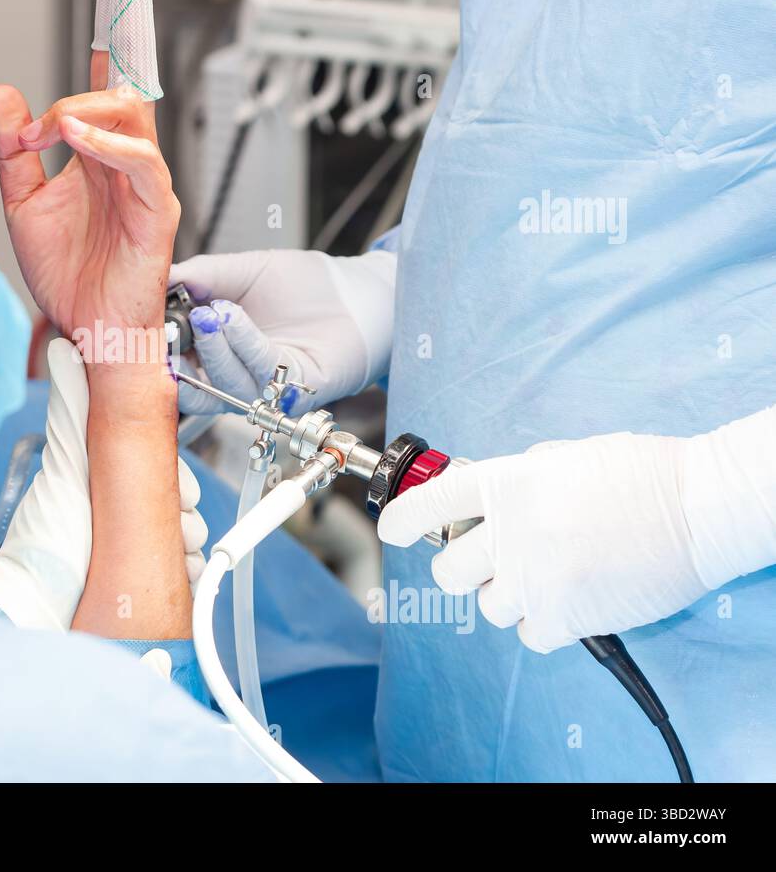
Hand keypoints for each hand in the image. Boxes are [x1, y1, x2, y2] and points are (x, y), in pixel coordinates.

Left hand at [0, 54, 179, 341]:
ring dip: (88, 113)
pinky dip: (111, 146)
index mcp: (99, 159)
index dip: (106, 53)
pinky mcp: (157, 213)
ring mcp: (145, 188)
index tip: (100, 19)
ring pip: (135, 121)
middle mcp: (126, 167)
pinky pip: (144, 165)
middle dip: (78, 94)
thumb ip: (12, 152)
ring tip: (52, 127)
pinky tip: (78, 141)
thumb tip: (3, 95)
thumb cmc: (69, 276)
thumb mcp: (23, 204)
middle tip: (32, 129)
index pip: (105, 94)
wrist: (89, 330)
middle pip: (122, 98)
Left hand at [0, 339, 207, 630]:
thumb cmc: (48, 544)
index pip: (154, 471)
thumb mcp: (65, 470)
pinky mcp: (132, 585)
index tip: (183, 494)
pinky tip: (181, 578)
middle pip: (172, 506)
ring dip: (188, 548)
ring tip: (180, 557)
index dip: (176, 482)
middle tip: (183, 532)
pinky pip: (176, 575)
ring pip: (179, 540)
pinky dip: (185, 576)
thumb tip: (64, 348)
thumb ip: (70, 410)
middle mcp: (113, 516)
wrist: (39, 611)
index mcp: (100, 483)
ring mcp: (123, 552)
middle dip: (184, 518)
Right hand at [168, 249, 395, 414]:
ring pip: (223, 381)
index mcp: (215, 353)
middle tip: (168, 324)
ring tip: (210, 312)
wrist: (355, 294)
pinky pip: (258, 370)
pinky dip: (242, 342)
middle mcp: (235, 376)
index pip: (175, 366)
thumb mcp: (242, 270)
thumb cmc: (305, 285)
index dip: (156, 351)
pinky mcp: (292, 389)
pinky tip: (232, 316)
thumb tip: (159, 277)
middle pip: (192, 386)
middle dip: (175, 356)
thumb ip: (202, 275)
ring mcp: (263, 386)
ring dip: (213, 346)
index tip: (143, 323)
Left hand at [378, 432, 711, 652]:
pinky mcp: (565, 615)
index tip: (393, 529)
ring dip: (509, 596)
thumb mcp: (565, 457)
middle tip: (489, 563)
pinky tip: (569, 601)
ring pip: (487, 606)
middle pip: (447, 570)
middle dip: (461, 569)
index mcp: (507, 482)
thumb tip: (488, 497)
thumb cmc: (640, 475)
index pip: (429, 503)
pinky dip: (543, 624)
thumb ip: (519, 478)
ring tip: (547, 577)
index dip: (402, 520)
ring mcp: (535, 577)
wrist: (698, 507)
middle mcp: (511, 530)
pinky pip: (528, 634)